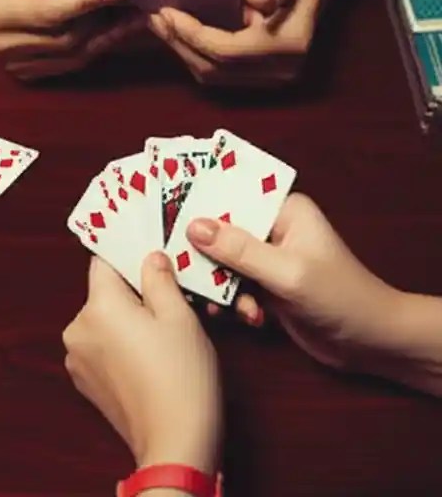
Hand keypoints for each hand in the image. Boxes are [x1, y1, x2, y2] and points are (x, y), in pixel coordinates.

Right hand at [0, 0, 137, 79]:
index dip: (87, 1)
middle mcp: (2, 44)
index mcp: (1, 9)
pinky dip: (94, 48)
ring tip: (128, 15)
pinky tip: (111, 31)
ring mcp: (13, 64)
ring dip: (104, 36)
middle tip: (128, 0)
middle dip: (99, 19)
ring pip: (73, 56)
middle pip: (66, 38)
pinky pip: (71, 65)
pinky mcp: (26, 74)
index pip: (52, 12)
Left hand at [63, 254, 221, 473]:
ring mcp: (77, 357)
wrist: (174, 440)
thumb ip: (160, 279)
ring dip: (129, 321)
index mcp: (98, 306)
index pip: (104, 262)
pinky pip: (102, 348)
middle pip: (105, 294)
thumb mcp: (180, 317)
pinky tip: (151, 359)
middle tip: (171, 303)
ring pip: (105, 322)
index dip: (128, 255)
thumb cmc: (182, 378)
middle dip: (135, 294)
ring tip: (164, 337)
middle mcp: (78, 328)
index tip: (147, 253)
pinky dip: (122, 346)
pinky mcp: (84, 380)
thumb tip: (150, 258)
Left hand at [148, 0, 322, 86]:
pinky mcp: (253, 78)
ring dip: (181, 50)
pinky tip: (176, 33)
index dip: (195, 35)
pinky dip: (192, 54)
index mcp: (292, 46)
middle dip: (180, 43)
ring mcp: (267, 79)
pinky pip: (214, 72)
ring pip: (211, 75)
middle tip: (155, 17)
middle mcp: (281, 71)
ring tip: (159, 24)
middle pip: (216, 68)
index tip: (167, 12)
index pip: (231, 51)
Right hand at [186, 193, 404, 372]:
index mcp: (283, 210)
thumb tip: (192, 226)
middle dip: (206, 258)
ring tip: (234, 306)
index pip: (230, 199)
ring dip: (220, 287)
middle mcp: (273, 228)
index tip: (168, 226)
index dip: (199, 210)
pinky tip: (249, 317)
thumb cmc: (341, 298)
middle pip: (219, 232)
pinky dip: (232, 302)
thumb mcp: (287, 272)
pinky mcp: (265, 284)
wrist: (372, 342)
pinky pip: (230, 286)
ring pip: (221, 263)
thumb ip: (239, 250)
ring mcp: (268, 258)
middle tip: (193, 277)